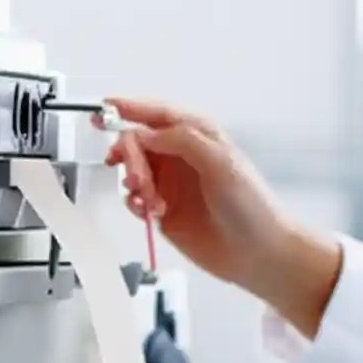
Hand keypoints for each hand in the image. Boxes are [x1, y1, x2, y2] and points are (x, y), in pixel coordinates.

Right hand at [99, 98, 342, 337]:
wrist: (258, 253)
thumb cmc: (251, 206)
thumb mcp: (220, 162)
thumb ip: (181, 140)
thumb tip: (144, 133)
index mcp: (197, 136)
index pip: (157, 114)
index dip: (129, 109)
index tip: (104, 109)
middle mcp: (181, 157)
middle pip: (138, 143)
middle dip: (131, 156)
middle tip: (139, 178)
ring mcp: (171, 184)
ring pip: (133, 171)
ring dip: (134, 182)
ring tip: (149, 199)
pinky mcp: (163, 210)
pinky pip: (135, 199)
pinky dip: (136, 203)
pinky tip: (151, 212)